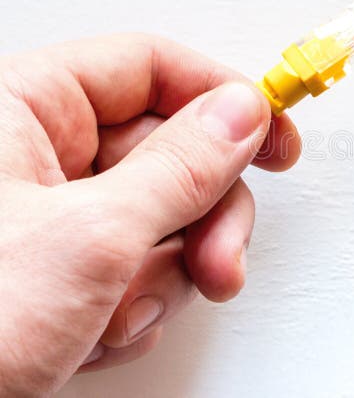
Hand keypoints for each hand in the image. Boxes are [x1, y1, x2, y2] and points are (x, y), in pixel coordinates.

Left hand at [0, 34, 300, 394]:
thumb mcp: (89, 239)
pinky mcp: (58, 271)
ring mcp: (49, 218)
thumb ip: (180, 168)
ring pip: (161, 221)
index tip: (276, 136)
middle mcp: (36, 156)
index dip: (224, 98)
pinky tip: (89, 336)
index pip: (150, 68)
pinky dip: (130, 310)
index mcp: (22, 108)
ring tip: (118, 316)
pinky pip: (135, 270)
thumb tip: (242, 114)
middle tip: (221, 260)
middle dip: (204, 218)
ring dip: (162, 279)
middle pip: (169, 154)